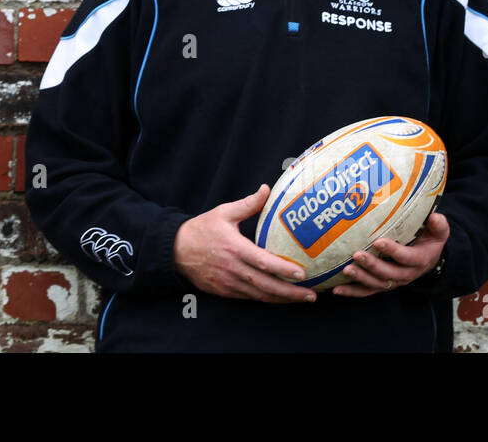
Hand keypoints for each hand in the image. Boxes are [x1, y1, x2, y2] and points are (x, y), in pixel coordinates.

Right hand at [173, 185, 316, 303]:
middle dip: (290, 293)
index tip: (302, 274)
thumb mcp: (224, 212)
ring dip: (282, 299)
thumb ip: (248, 204)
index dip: (283, 270)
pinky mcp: (224, 291)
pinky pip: (250, 298)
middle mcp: (233, 269)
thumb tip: (266, 189)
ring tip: (303, 299)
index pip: (263, 262)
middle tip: (312, 295)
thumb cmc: (201, 229)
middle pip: (266, 285)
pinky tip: (281, 298)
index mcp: (234, 248)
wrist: (175, 250)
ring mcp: (228, 283)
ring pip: (260, 295)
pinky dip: (267, 299)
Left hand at [332, 211, 449, 296]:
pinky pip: (367, 291)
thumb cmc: (430, 240)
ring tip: (346, 270)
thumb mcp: (439, 232)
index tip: (378, 241)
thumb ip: (438, 225)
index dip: (394, 251)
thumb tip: (435, 217)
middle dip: (372, 265)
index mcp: (419, 260)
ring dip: (361, 279)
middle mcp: (406, 274)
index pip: (407, 257)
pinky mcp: (382, 285)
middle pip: (389, 273)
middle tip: (357, 255)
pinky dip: (352, 292)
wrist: (429, 258)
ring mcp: (394, 281)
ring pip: (377, 284)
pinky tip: (337, 290)